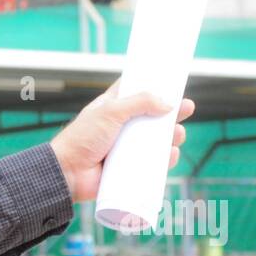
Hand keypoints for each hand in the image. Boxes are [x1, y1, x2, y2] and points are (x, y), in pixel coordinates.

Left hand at [48, 79, 195, 202]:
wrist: (68, 173)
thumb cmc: (82, 138)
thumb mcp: (109, 112)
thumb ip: (138, 102)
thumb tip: (167, 103)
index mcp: (114, 107)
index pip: (136, 92)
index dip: (154, 87)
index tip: (173, 82)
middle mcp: (122, 126)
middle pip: (152, 116)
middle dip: (171, 113)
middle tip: (188, 108)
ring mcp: (126, 147)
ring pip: (156, 140)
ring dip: (172, 136)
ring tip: (178, 135)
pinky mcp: (130, 168)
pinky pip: (152, 164)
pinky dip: (165, 160)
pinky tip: (172, 155)